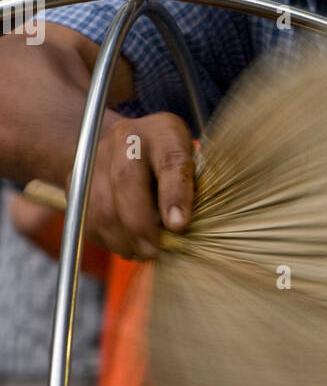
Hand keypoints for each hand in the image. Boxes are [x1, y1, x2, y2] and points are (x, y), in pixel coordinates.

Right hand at [67, 112, 195, 259]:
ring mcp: (96, 157)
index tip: (178, 225)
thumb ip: (190, 188)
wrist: (122, 143)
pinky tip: (123, 244)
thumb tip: (180, 227)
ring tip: (140, 252)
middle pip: (126, 182)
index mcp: (163, 132)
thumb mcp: (188, 163)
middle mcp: (126, 139)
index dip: (174, 193)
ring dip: (121, 238)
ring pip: (101, 205)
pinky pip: (86, 218)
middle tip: (153, 251)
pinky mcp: (76, 180)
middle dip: (140, 226)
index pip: (170, 159)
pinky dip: (105, 238)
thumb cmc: (167, 160)